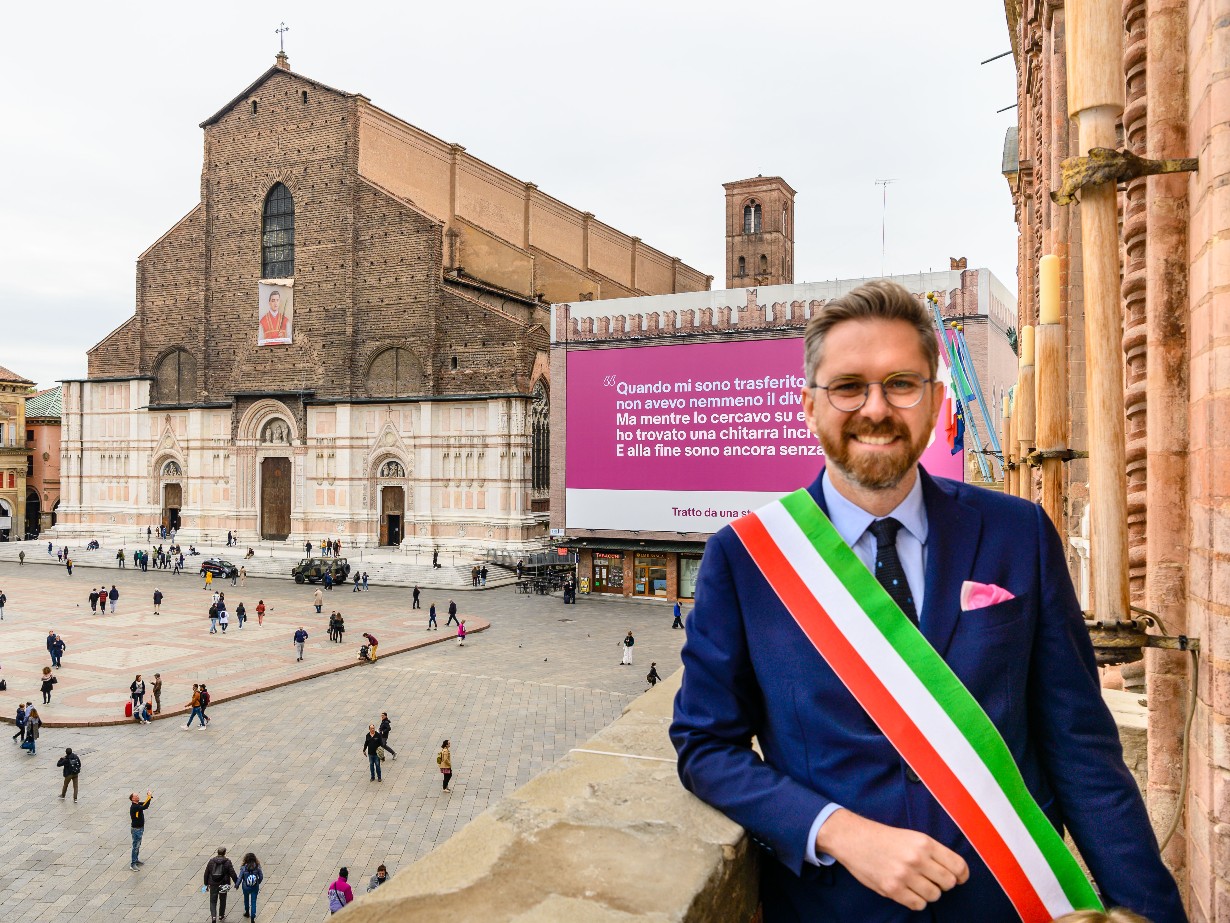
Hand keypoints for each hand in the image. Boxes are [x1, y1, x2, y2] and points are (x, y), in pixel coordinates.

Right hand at [816, 809, 967, 909]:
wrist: (853, 838)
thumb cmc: (884, 838)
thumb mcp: (912, 837)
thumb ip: (932, 852)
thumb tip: (954, 874)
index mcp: (924, 842)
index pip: (957, 865)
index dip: (962, 875)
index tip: (959, 878)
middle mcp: (917, 858)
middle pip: (948, 883)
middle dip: (943, 884)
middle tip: (931, 879)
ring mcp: (904, 875)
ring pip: (934, 895)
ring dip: (928, 892)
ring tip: (916, 884)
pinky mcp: (892, 889)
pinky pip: (918, 904)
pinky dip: (916, 901)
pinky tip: (908, 891)